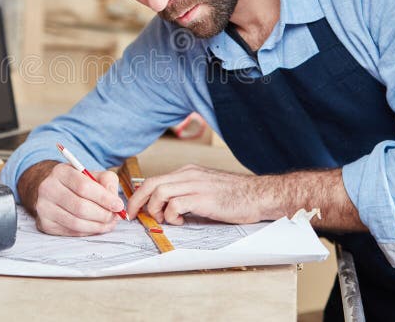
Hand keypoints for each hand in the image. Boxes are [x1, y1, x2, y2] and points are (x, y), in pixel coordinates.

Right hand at [17, 160, 125, 235]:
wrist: (53, 191)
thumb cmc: (77, 182)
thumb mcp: (93, 174)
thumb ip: (108, 182)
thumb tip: (116, 202)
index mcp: (61, 172)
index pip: (84, 187)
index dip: (104, 198)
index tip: (118, 205)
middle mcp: (48, 188)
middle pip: (80, 207)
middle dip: (102, 215)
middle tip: (114, 217)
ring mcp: (43, 207)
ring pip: (76, 223)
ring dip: (97, 226)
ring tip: (108, 223)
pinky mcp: (44, 223)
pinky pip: (71, 232)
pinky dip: (87, 231)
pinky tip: (95, 226)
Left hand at [126, 164, 270, 224]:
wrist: (259, 195)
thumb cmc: (235, 196)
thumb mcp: (206, 189)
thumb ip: (187, 194)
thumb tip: (166, 209)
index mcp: (188, 172)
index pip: (154, 179)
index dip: (139, 195)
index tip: (135, 209)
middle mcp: (189, 175)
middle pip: (151, 184)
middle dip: (137, 201)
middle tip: (134, 217)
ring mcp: (196, 185)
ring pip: (159, 192)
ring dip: (154, 209)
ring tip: (163, 220)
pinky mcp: (203, 198)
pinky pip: (175, 204)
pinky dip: (171, 215)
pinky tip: (179, 221)